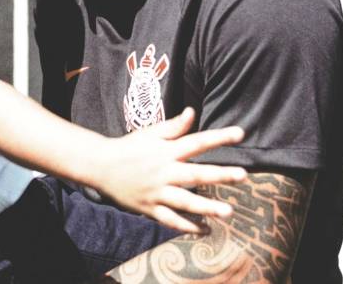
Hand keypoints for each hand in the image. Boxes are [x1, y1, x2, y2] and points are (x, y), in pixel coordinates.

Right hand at [93, 108, 245, 233]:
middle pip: (195, 174)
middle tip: (242, 175)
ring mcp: (156, 192)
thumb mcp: (150, 133)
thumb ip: (174, 126)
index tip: (240, 133)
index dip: (218, 137)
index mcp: (166, 151)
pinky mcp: (150, 208)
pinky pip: (170, 220)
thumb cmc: (130, 147)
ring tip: (228, 212)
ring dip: (207, 207)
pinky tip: (206, 229)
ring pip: (184, 202)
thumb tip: (192, 112)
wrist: (100, 166)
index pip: (197, 142)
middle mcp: (163, 172)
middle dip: (219, 175)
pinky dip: (187, 227)